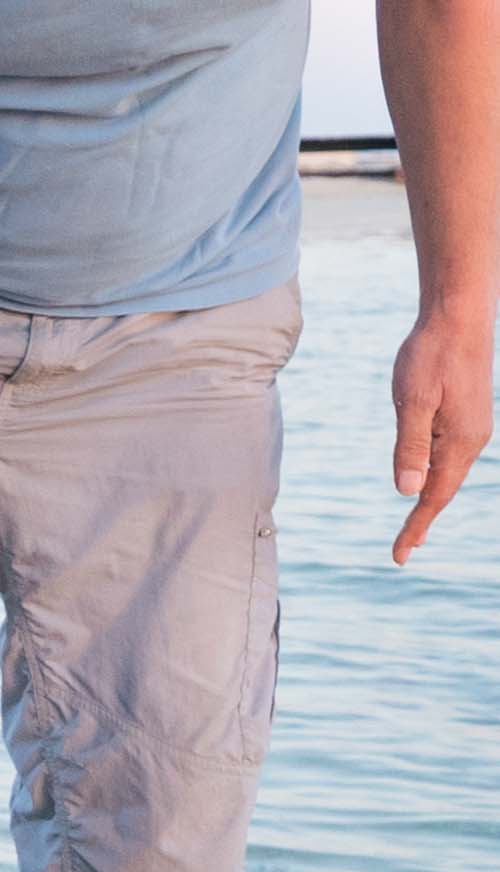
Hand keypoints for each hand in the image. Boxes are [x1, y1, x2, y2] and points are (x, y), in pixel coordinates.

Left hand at [389, 306, 493, 564]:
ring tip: (413, 527)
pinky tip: (425, 482)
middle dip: (423, 520)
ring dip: (430, 500)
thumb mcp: (413, 402)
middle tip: (402, 551)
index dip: (415, 527)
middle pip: (443, 490)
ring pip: (448, 473)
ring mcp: (472, 426)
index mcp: (460, 440)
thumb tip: (408, 490)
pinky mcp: (466, 414)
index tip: (399, 557)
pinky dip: (436, 476)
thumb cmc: (431, 354)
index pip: (434, 496)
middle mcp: (472, 438)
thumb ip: (410, 447)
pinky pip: (450, 456)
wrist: (458, 314)